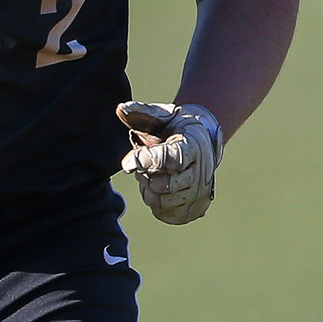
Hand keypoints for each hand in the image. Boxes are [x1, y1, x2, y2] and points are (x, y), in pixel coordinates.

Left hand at [117, 101, 223, 224]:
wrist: (201, 144)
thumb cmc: (176, 128)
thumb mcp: (162, 115)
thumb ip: (142, 112)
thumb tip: (120, 109)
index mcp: (194, 146)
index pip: (170, 158)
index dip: (146, 160)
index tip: (126, 163)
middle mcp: (201, 173)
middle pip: (163, 183)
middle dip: (145, 173)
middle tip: (144, 160)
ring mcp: (198, 195)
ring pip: (160, 200)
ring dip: (148, 187)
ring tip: (152, 171)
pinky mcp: (192, 211)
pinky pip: (162, 213)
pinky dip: (154, 200)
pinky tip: (158, 186)